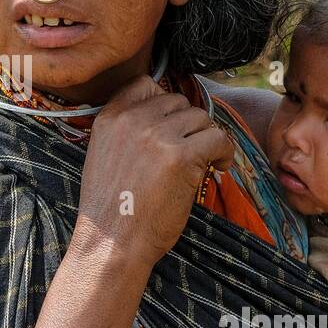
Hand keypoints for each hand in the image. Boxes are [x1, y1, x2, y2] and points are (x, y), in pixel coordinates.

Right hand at [76, 74, 235, 269]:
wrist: (111, 243)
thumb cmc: (111, 210)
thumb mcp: (103, 156)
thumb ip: (126, 131)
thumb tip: (164, 118)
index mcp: (110, 118)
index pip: (146, 84)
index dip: (165, 103)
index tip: (173, 125)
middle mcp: (132, 120)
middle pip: (179, 101)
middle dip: (188, 126)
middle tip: (192, 151)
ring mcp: (157, 135)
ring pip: (201, 118)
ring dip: (207, 140)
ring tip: (206, 162)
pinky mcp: (182, 156)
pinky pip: (219, 138)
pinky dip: (225, 153)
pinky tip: (218, 168)